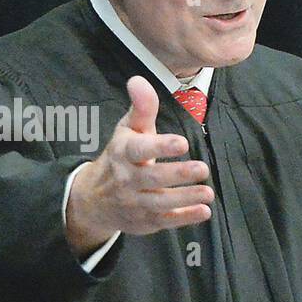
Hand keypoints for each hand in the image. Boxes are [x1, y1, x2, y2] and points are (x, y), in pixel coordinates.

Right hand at [65, 75, 213, 254]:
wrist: (93, 199)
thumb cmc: (121, 157)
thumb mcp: (128, 130)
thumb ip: (141, 108)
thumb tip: (138, 80)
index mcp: (124, 153)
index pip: (140, 150)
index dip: (160, 147)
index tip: (182, 143)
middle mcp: (127, 179)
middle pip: (152, 178)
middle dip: (177, 174)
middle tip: (202, 168)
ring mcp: (135, 202)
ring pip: (160, 202)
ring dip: (185, 198)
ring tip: (208, 192)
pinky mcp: (144, 221)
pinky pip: (164, 221)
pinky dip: (184, 218)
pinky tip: (203, 211)